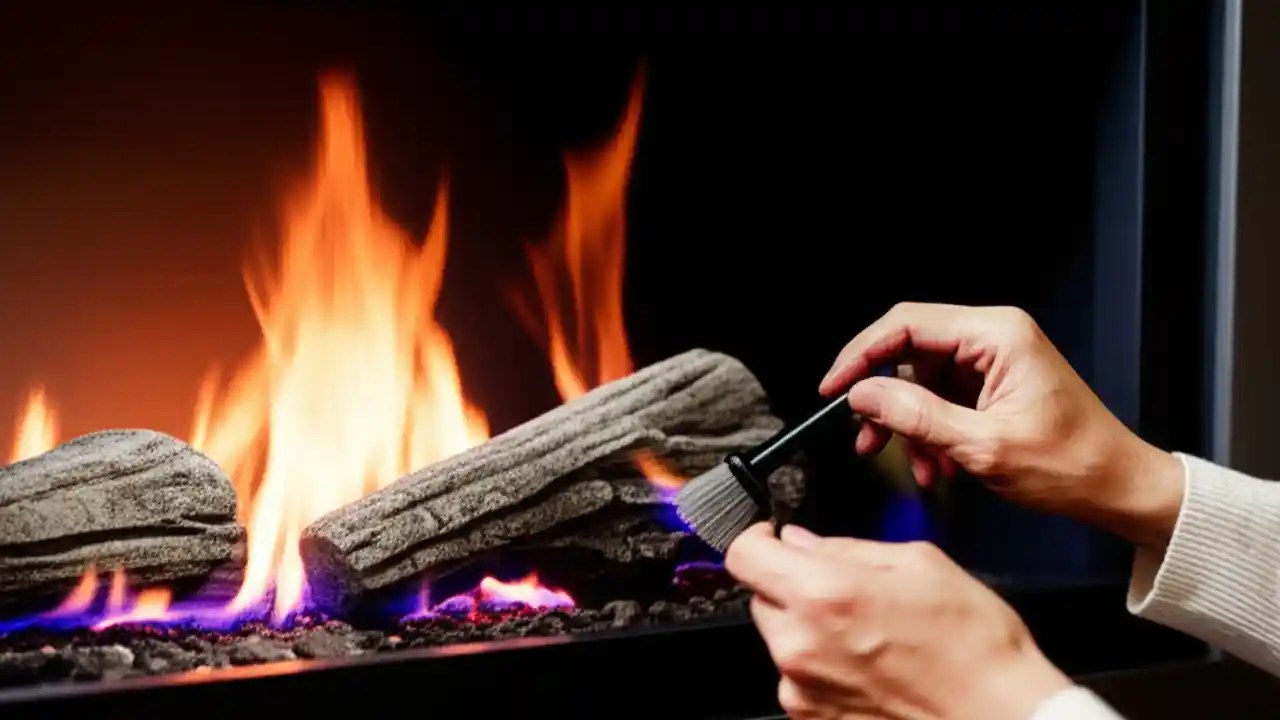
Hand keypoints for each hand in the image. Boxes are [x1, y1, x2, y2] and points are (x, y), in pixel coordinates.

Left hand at [726, 522, 1072, 719]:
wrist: (1001, 716)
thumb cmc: (974, 646)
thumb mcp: (918, 564)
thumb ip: (846, 549)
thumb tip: (802, 542)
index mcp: (823, 595)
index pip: (743, 555)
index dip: (755, 538)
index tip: (771, 537)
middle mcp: (801, 644)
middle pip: (762, 596)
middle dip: (792, 584)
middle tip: (842, 588)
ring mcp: (802, 688)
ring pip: (781, 636)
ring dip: (807, 625)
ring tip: (867, 631)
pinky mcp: (812, 717)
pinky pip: (798, 675)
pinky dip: (821, 664)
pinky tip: (867, 661)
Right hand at [820, 302, 1183, 549]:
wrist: (1119, 488)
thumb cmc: (1073, 465)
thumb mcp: (985, 447)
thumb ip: (917, 416)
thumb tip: (863, 394)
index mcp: (998, 335)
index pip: (907, 323)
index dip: (862, 354)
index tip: (834, 388)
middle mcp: (994, 337)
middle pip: (909, 351)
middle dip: (884, 398)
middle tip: (864, 436)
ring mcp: (993, 361)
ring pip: (920, 379)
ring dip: (908, 424)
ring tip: (912, 464)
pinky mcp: (992, 385)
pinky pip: (941, 399)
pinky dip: (929, 432)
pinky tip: (935, 465)